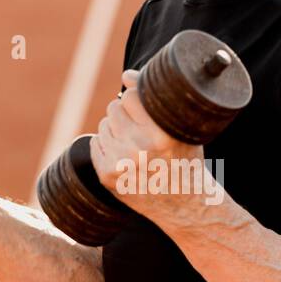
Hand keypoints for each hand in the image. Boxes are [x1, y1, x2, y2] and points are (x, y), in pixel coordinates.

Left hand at [90, 69, 210, 226]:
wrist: (184, 206)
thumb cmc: (185, 159)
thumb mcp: (179, 127)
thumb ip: (153, 98)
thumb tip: (125, 76)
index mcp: (161, 134)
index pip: (132, 96)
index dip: (139, 99)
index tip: (148, 111)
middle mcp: (139, 149)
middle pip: (114, 107)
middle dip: (126, 113)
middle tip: (142, 130)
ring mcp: (120, 164)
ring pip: (104, 124)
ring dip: (116, 130)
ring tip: (136, 146)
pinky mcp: (107, 176)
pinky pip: (95, 143)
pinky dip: (107, 146)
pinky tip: (126, 158)